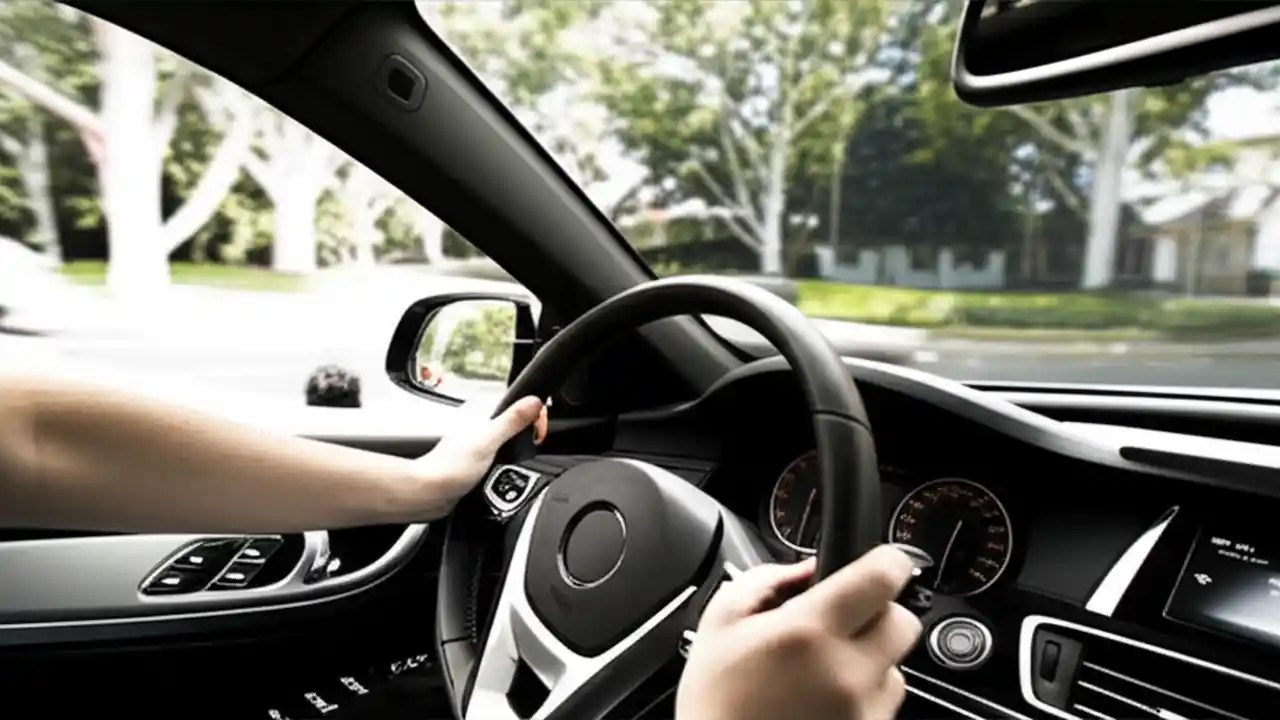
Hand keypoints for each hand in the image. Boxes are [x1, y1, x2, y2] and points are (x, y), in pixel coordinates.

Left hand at [408, 396, 547, 515]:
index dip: (531, 416)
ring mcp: (474, 446)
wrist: (428, 495)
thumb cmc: (450, 468)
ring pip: (506, 444)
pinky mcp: (474, 464)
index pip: (514, 404)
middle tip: (525, 452)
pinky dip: (504, 469)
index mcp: (478, 412)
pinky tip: (502, 477)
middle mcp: (476, 426)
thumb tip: (534, 401)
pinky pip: (498, 461)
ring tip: (512, 467)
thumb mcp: (488, 441)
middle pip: (513, 425)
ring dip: (514, 456)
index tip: (537, 430)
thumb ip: (512, 420)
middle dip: (524, 439)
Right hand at [675, 546, 921, 719]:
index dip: (887, 562)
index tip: (881, 562)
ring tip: (823, 673)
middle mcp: (846, 673)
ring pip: (896, 667)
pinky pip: (884, 705)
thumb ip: (766, 581)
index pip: (882, 579)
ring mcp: (864, 712)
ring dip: (871, 661)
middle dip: (878, 614)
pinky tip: (823, 701)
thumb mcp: (719, 625)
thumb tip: (807, 567)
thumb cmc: (716, 705)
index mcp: (807, 633)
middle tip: (842, 623)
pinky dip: (863, 697)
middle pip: (903, 622)